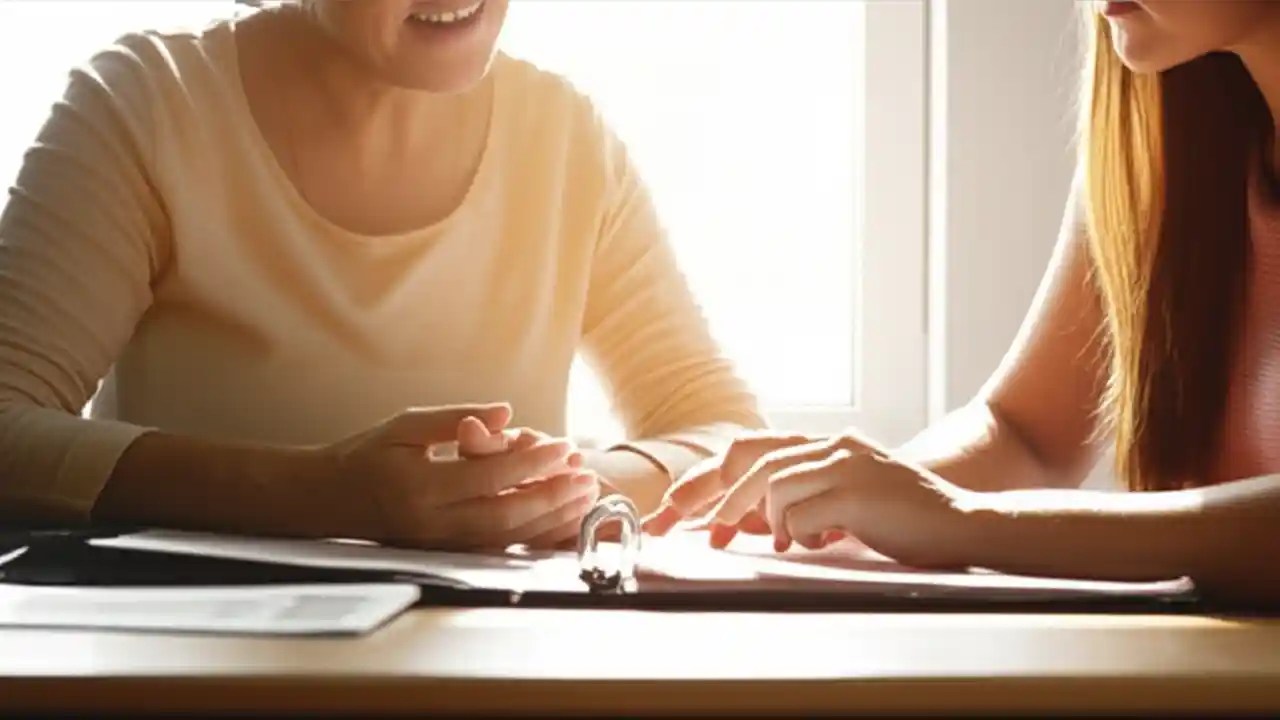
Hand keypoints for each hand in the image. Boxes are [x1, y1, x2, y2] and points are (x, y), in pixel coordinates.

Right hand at [321, 404, 598, 550]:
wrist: (328, 501)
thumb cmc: (367, 456)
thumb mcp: (406, 425)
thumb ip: (456, 418)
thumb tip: (507, 413)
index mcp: (420, 487)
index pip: (490, 476)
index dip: (533, 462)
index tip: (563, 446)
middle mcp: (433, 524)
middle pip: (507, 515)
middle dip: (553, 497)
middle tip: (587, 476)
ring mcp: (441, 545)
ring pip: (508, 538)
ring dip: (551, 519)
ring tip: (584, 497)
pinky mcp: (447, 553)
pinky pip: (499, 548)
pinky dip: (534, 536)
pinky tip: (560, 520)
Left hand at [644, 429, 883, 548]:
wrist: (964, 524)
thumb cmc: (904, 521)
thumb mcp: (848, 500)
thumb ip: (806, 499)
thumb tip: (748, 520)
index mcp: (829, 445)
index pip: (752, 449)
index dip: (710, 479)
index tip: (675, 509)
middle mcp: (834, 446)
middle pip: (751, 460)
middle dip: (716, 499)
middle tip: (701, 534)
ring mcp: (846, 464)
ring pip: (772, 483)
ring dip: (765, 519)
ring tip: (783, 541)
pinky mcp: (858, 492)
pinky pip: (801, 510)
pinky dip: (796, 532)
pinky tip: (814, 543)